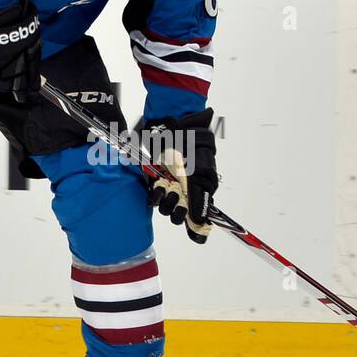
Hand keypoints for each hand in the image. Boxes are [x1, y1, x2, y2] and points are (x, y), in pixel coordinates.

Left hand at [141, 108, 217, 243]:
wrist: (176, 124)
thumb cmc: (194, 145)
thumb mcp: (202, 172)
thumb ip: (201, 198)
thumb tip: (201, 221)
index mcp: (201, 189)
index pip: (199, 215)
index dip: (195, 226)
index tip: (194, 232)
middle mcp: (186, 190)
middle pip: (180, 213)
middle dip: (178, 210)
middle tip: (178, 198)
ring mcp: (171, 184)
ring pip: (166, 206)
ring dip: (166, 202)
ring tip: (168, 189)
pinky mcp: (156, 177)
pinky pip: (154, 195)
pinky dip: (154, 195)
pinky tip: (157, 189)